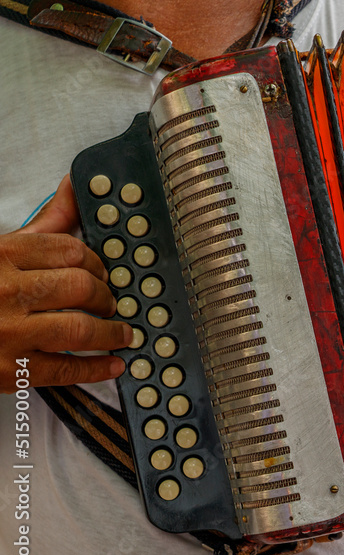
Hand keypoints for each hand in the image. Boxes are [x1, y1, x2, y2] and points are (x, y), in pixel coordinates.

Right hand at [0, 175, 132, 392]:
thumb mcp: (1, 250)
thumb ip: (45, 224)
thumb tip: (76, 185)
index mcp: (2, 256)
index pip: (71, 250)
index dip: (96, 262)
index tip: (103, 272)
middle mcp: (5, 291)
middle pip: (81, 287)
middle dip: (106, 296)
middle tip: (111, 303)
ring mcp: (8, 332)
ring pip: (80, 329)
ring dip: (112, 333)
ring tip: (121, 334)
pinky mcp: (9, 369)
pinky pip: (65, 369)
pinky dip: (96, 369)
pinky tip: (112, 364)